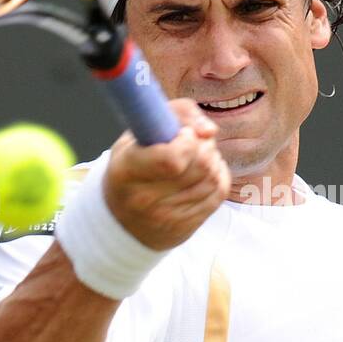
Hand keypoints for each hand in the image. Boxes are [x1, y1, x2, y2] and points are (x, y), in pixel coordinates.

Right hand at [104, 99, 230, 250]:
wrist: (123, 222)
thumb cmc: (132, 167)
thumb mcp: (138, 134)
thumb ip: (175, 115)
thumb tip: (210, 131)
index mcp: (127, 171)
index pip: (172, 159)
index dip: (188, 141)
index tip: (184, 134)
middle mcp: (146, 198)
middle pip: (201, 165)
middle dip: (205, 145)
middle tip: (194, 142)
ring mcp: (168, 217)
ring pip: (213, 177)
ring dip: (213, 160)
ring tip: (197, 156)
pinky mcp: (187, 226)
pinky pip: (219, 192)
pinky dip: (219, 175)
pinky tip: (206, 172)